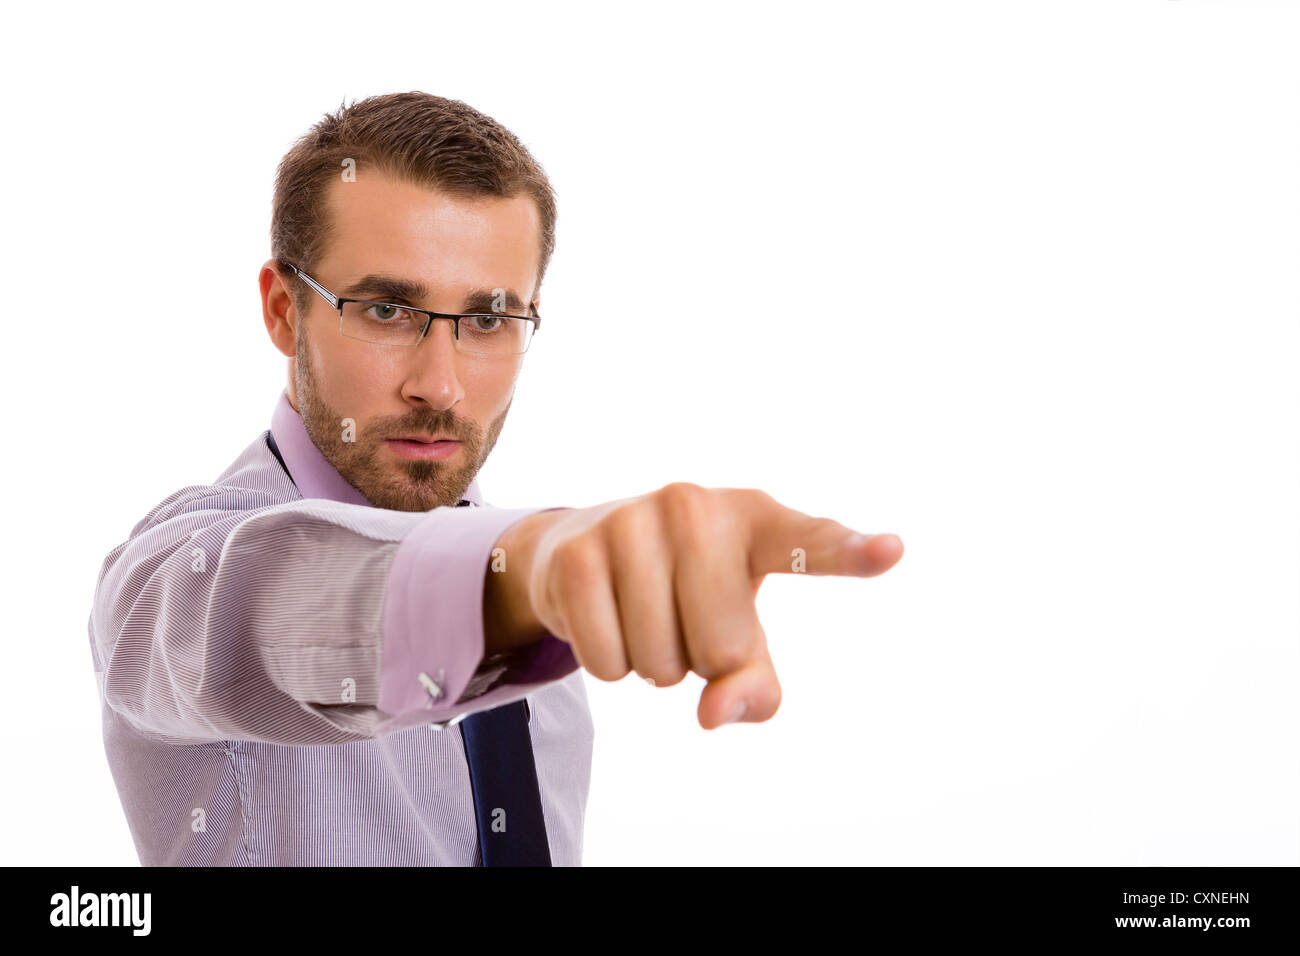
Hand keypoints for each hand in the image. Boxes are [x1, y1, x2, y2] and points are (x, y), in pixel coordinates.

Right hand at [489, 483, 902, 728]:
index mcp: (757, 520)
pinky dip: (608, 665)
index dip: (852, 552)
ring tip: (642, 614)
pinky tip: (604, 617)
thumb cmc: (683, 595)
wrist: (579, 550)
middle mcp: (696, 506)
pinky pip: (606, 662)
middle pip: (720, 649)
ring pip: (660, 662)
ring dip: (651, 666)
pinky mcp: (578, 552)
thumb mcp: (734, 640)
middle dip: (698, 660)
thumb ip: (753, 686)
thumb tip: (714, 715)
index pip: (810, 543)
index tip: (893, 551)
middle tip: (680, 618)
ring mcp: (632, 521)